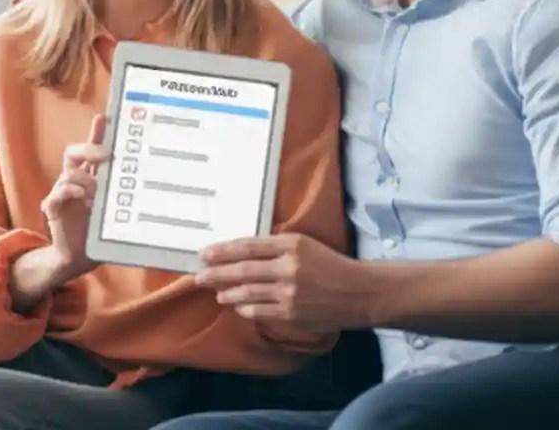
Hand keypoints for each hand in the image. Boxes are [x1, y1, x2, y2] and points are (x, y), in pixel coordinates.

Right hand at [40, 114, 109, 281]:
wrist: (79, 257)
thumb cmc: (100, 231)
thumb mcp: (117, 210)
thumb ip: (125, 194)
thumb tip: (151, 178)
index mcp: (90, 176)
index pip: (93, 148)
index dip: (97, 132)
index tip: (105, 118)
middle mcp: (75, 180)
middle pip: (75, 152)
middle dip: (89, 148)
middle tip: (106, 153)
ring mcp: (63, 192)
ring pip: (69, 171)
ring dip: (85, 178)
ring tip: (97, 191)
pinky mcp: (53, 207)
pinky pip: (57, 192)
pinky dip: (69, 190)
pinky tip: (81, 195)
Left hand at [196, 233, 372, 333]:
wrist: (358, 292)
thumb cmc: (331, 265)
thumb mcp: (305, 245)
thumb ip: (276, 246)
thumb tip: (242, 251)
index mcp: (291, 245)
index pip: (248, 247)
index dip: (223, 251)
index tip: (206, 254)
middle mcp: (288, 267)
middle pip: (243, 270)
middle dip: (217, 273)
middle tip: (200, 276)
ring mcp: (289, 292)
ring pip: (248, 292)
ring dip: (228, 293)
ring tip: (217, 293)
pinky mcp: (291, 313)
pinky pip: (259, 311)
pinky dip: (245, 308)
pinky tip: (238, 306)